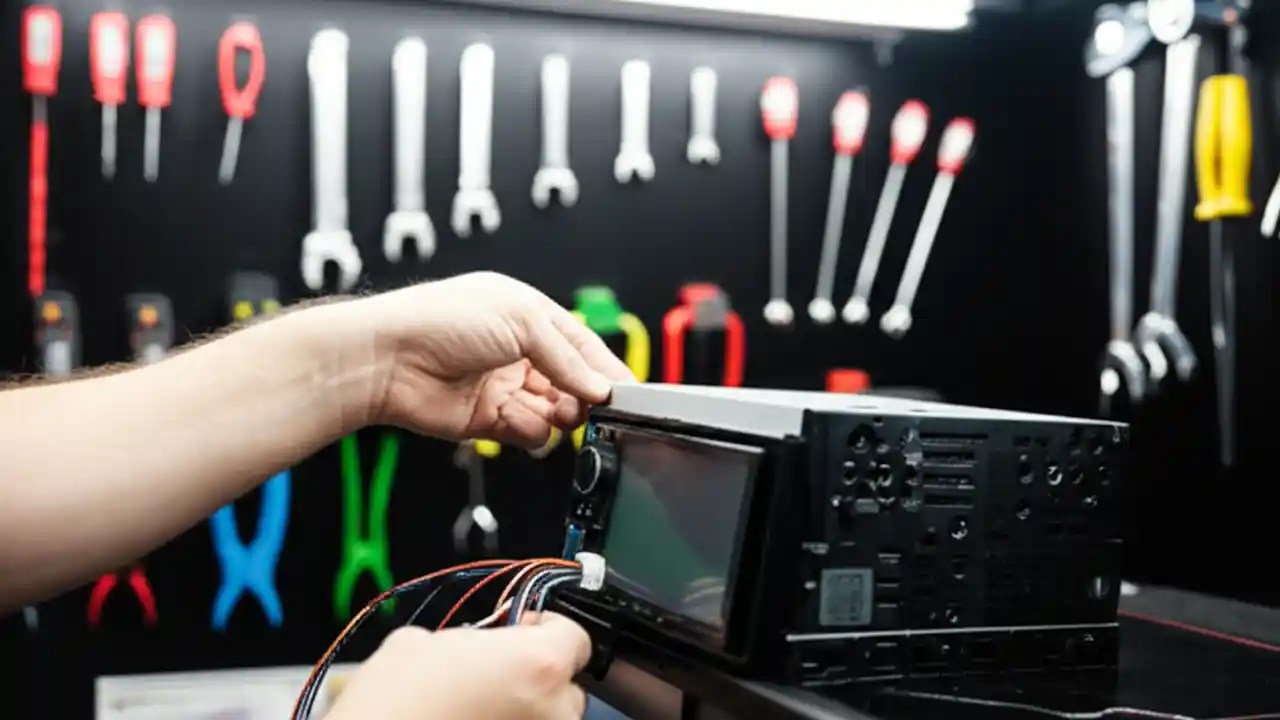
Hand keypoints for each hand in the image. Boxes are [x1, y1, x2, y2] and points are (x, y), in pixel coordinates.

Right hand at [324, 612, 590, 719]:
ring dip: (521, 715)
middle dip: (535, 681)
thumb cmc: (392, 703)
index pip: (575, 637)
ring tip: (476, 712)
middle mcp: (552, 712)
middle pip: (566, 687)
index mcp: (539, 665)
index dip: (546, 630)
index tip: (521, 630)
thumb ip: (468, 641)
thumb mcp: (422, 642)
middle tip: (491, 678)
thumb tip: (472, 647)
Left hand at [325, 272, 633, 446]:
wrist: (387, 358)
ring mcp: (502, 386)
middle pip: (571, 382)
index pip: (581, 345)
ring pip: (553, 411)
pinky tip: (523, 422)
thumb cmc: (441, 320)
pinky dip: (532, 431)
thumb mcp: (521, 320)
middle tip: (593, 406)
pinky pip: (527, 432)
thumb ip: (566, 357)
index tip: (628, 392)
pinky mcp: (487, 420)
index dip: (605, 368)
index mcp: (528, 316)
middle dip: (585, 396)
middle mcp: (518, 351)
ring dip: (560, 415)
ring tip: (559, 413)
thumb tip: (599, 386)